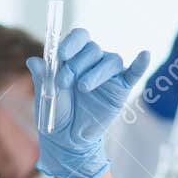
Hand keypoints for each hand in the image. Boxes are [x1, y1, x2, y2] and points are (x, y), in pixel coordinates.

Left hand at [26, 28, 149, 177]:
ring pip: (110, 60)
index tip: (61, 55)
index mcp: (75, 56)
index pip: (79, 37)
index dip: (71, 42)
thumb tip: (33, 61)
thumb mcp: (46, 94)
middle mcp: (94, 61)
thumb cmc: (58, 113)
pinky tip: (144, 55)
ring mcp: (109, 75)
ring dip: (95, 72)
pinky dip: (140, 64)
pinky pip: (134, 73)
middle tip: (64, 83)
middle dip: (76, 64)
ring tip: (82, 88)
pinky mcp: (122, 88)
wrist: (68, 139)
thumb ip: (43, 77)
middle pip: (93, 49)